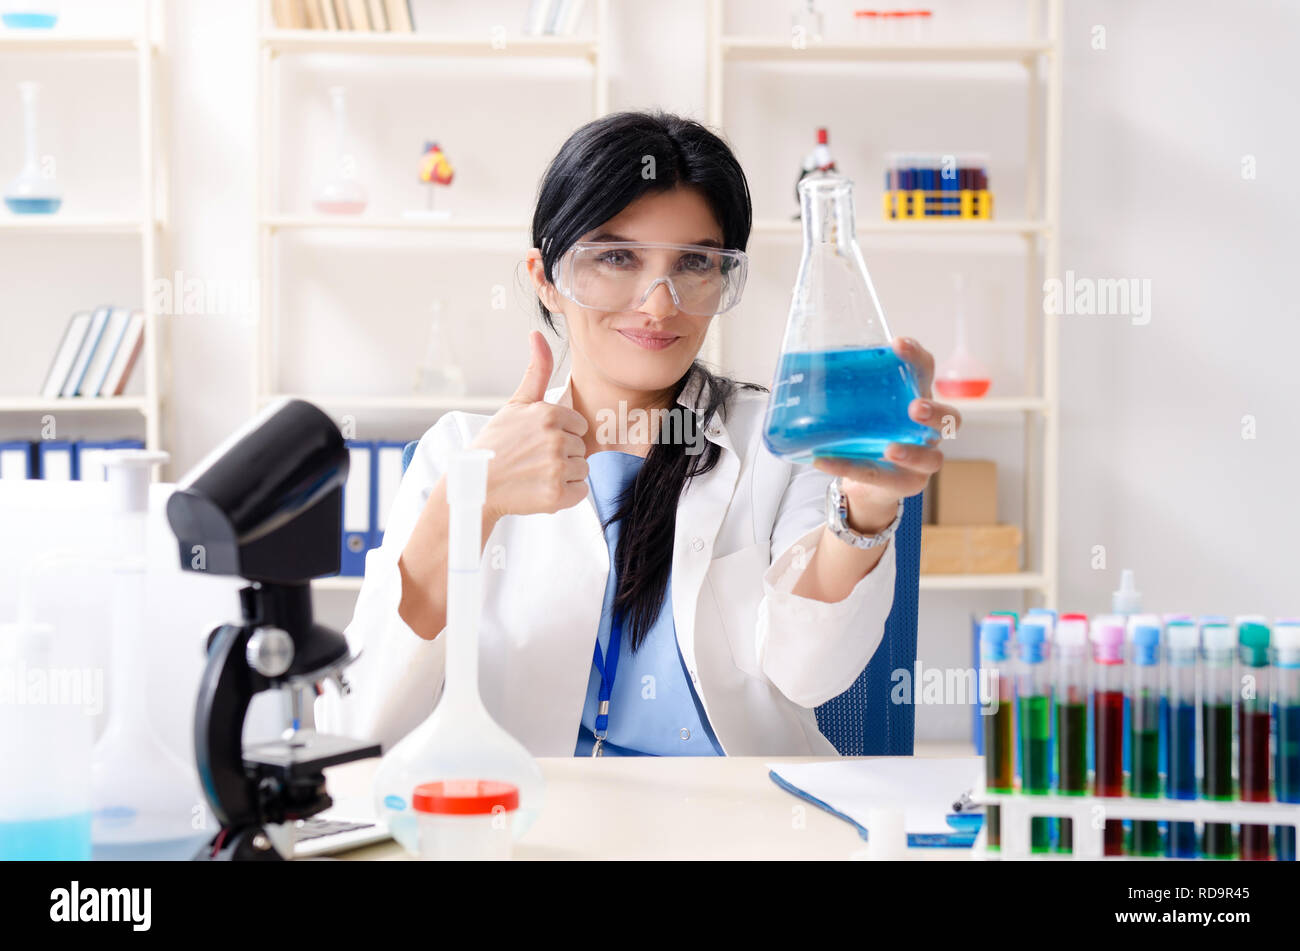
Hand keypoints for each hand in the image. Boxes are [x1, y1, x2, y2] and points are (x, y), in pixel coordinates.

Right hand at [469, 330, 589, 519]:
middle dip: (562, 455)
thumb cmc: (496, 444)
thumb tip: (538, 333)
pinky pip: (580, 492)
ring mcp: (556, 468)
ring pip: (582, 470)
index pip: (578, 426)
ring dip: (564, 475)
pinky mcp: (556, 495)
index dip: (560, 435)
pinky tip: (540, 489)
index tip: (537, 441)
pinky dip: (564, 495)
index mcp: (548, 414)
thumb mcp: (516, 404)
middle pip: (581, 448)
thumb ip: (536, 370)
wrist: (475, 485)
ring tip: (535, 474)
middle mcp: (555, 439)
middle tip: (533, 459)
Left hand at [812, 336, 962, 533]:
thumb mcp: (854, 409)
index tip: (898, 345)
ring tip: (890, 448)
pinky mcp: (906, 484)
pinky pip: (881, 477)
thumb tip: (780, 379)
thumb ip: (831, 393)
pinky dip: (852, 468)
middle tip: (914, 407)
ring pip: (931, 457)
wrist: (866, 481)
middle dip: (934, 412)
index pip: (925, 371)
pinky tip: (825, 461)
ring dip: (911, 452)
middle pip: (950, 418)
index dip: (916, 357)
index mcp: (915, 398)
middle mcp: (927, 429)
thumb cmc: (866, 435)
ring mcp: (923, 459)